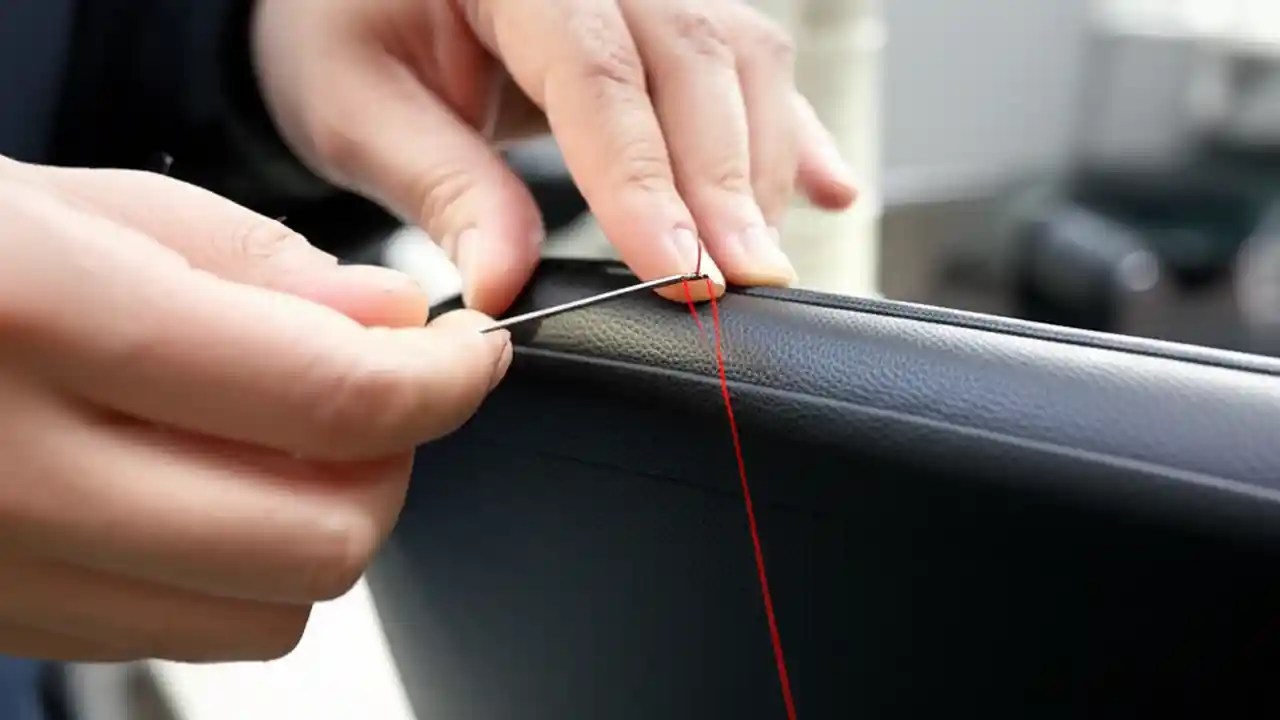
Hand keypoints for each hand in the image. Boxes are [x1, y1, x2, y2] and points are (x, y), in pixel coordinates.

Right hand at [0, 158, 510, 661]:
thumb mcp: (94, 207)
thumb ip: (266, 270)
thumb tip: (398, 325)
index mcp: (48, 318)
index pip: (330, 398)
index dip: (444, 383)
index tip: (469, 356)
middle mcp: (18, 465)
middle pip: (322, 538)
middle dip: (391, 466)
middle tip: (377, 398)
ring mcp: (7, 568)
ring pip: (274, 613)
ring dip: (322, 524)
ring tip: (281, 442)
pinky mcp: (10, 622)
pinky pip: (190, 633)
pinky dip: (240, 569)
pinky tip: (204, 488)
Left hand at [252, 0, 857, 314]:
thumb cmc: (342, 31)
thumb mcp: (357, 110)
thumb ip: (443, 189)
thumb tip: (507, 281)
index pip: (594, 70)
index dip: (643, 178)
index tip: (677, 271)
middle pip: (692, 60)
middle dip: (724, 184)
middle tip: (740, 283)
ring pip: (740, 58)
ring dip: (761, 167)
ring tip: (759, 260)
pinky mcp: (670, 11)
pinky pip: (750, 59)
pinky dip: (792, 134)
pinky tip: (830, 189)